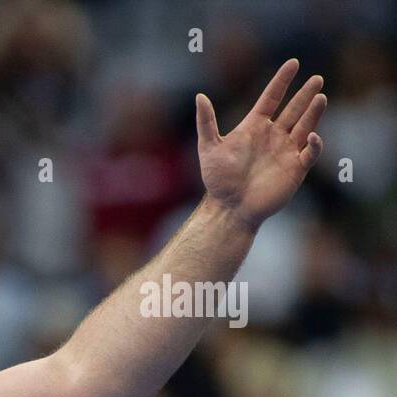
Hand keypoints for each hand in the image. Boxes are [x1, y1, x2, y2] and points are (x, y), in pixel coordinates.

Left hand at [196, 59, 326, 231]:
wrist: (229, 208)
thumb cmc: (217, 180)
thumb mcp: (209, 148)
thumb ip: (206, 122)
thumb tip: (200, 96)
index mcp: (254, 127)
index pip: (271, 98)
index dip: (281, 81)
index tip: (293, 63)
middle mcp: (273, 135)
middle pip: (293, 109)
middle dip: (305, 94)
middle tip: (317, 78)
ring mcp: (286, 150)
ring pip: (305, 126)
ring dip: (313, 112)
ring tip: (320, 96)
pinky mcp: (295, 168)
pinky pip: (310, 152)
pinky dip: (313, 143)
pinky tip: (312, 135)